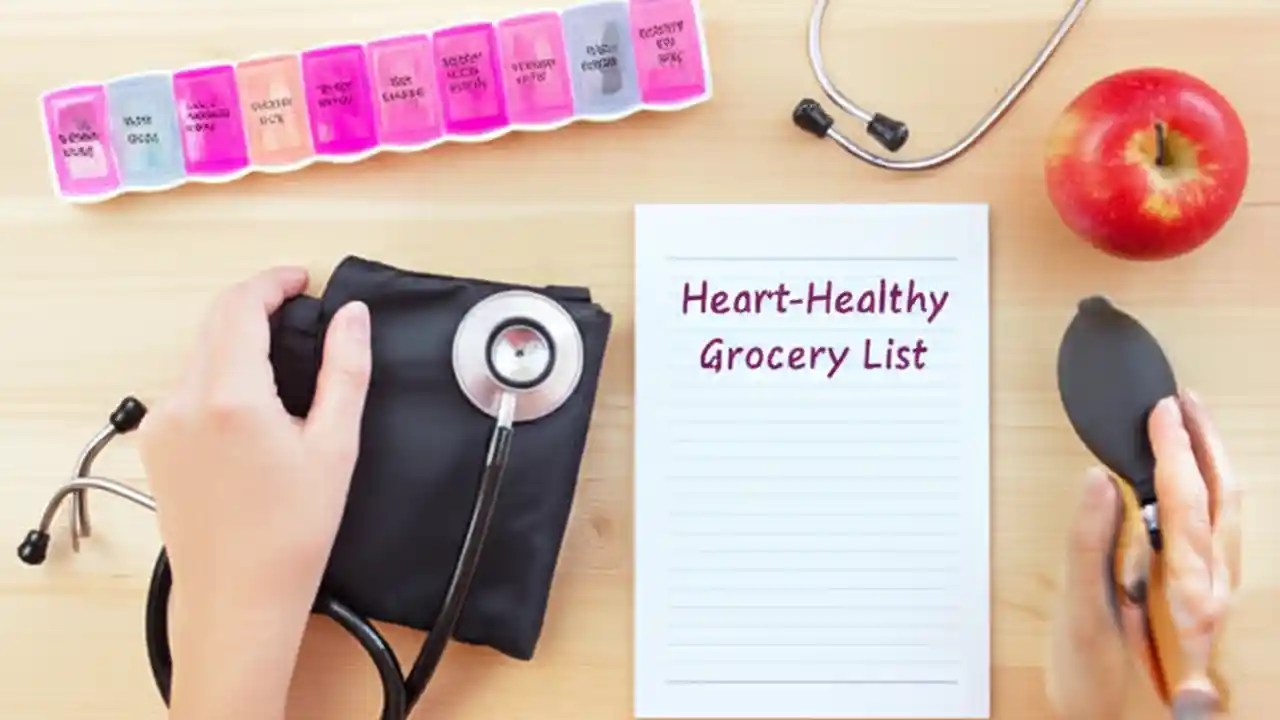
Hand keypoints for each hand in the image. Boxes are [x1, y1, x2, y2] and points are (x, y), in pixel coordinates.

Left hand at [139, 267, 371, 719]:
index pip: (241, 307)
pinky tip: (253, 404)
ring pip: (199, 354)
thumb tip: (353, 317)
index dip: (272, 282)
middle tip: (298, 308)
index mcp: (231, 397)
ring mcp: (162, 424)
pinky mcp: (156, 445)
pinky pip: (186, 388)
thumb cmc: (292, 533)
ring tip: (283, 360)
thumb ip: (346, 370)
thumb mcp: (335, 446)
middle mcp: (185, 402)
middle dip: (255, 305)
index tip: (301, 280)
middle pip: (215, 323)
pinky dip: (218, 375)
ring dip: (237, 340)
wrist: (238, 598)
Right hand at [1047, 391, 1241, 719]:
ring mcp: (1215, 599)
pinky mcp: (1205, 605)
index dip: (1173, 449)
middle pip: (1223, 499)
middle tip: (1184, 401)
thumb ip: (1091, 546)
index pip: (1184, 501)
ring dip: (1213, 465)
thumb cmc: (1098, 685)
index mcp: (1186, 591)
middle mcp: (1213, 592)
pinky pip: (1219, 533)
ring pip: (1229, 515)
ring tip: (1191, 428)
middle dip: (1206, 444)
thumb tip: (1097, 484)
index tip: (1161, 410)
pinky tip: (1190, 485)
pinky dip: (1209, 494)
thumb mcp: (1084, 616)